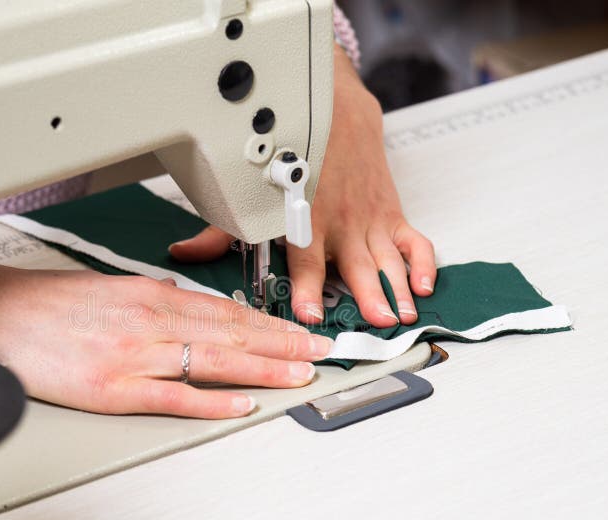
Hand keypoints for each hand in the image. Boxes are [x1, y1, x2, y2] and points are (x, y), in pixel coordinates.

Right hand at [0, 251, 333, 418]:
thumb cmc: (48, 304)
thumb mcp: (110, 287)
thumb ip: (153, 298)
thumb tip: (185, 303)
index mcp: (151, 295)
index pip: (226, 311)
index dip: (269, 323)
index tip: (298, 332)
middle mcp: (150, 320)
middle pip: (231, 332)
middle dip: (283, 343)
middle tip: (321, 352)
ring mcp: (134, 354)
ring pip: (213, 360)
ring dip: (263, 367)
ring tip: (299, 374)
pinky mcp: (112, 388)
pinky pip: (171, 395)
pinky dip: (210, 400)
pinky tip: (240, 403)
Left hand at [169, 45, 435, 328]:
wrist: (335, 110)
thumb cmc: (292, 156)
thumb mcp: (250, 194)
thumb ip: (220, 231)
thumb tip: (184, 253)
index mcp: (305, 219)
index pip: (306, 261)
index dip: (308, 288)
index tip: (310, 313)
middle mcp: (340, 221)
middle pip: (356, 265)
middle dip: (368, 294)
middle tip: (377, 322)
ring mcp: (368, 218)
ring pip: (387, 258)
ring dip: (398, 288)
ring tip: (403, 316)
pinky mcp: (390, 212)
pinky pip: (413, 239)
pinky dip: (423, 262)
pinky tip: (423, 285)